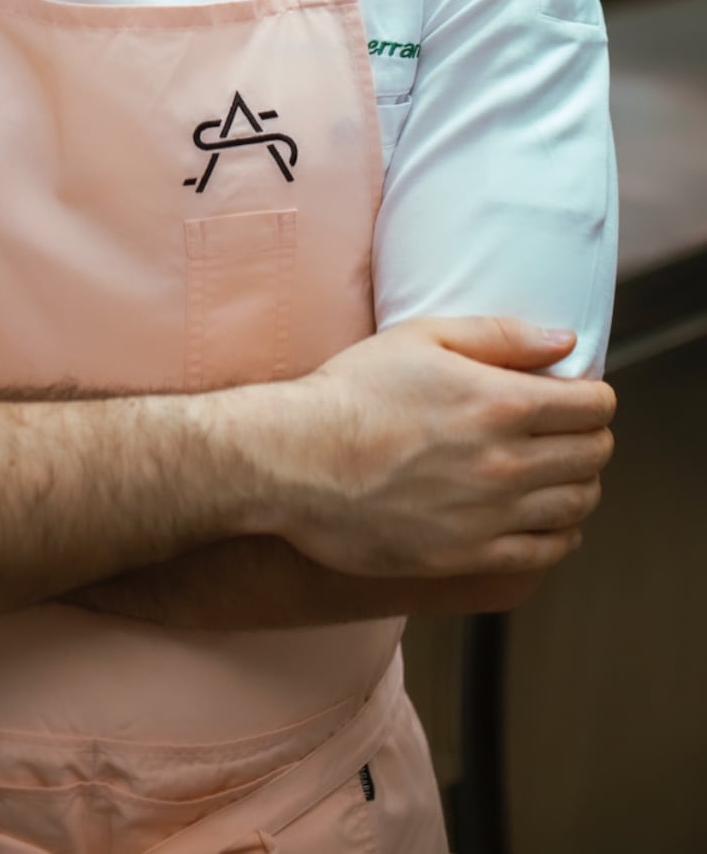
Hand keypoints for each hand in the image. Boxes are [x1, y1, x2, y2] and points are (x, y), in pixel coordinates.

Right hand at [240, 315, 615, 581]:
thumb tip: (564, 343)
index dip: (594, 396)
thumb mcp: (423, 337)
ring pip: (578, 504)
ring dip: (579, 484)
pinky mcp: (470, 556)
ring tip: (555, 471)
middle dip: (590, 437)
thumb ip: (501, 336)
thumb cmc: (353, 392)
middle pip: (594, 456)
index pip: (594, 407)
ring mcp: (491, 515)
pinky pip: (545, 552)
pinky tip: (541, 517)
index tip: (579, 395)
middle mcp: (506, 462)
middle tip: (566, 430)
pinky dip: (558, 533)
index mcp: (501, 402)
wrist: (296, 459)